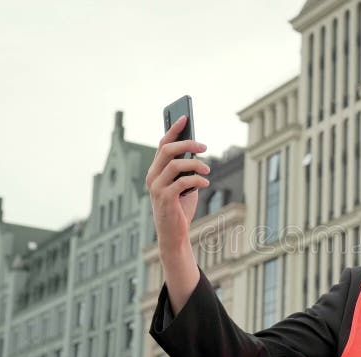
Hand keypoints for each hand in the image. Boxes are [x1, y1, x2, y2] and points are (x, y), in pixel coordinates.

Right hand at [145, 115, 210, 251]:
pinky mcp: (165, 198)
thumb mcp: (185, 185)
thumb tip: (197, 150)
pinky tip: (206, 183)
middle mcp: (152, 177)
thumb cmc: (180, 208)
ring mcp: (156, 187)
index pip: (162, 144)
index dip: (173, 129)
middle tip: (205, 146)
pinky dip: (197, 180)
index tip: (185, 117)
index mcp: (156, 171)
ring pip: (175, 164)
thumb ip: (187, 169)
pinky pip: (183, 182)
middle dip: (188, 143)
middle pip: (167, 149)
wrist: (174, 234)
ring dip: (195, 164)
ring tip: (207, 169)